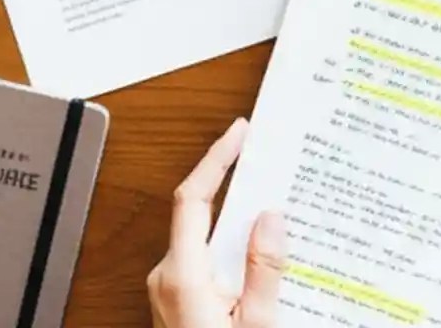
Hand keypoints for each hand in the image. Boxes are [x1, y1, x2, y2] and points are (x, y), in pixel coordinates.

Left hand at [149, 119, 286, 327]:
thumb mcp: (257, 324)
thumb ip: (264, 268)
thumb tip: (270, 216)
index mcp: (182, 276)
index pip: (193, 199)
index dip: (216, 158)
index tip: (240, 132)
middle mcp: (166, 277)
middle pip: (200, 214)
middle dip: (235, 185)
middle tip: (269, 160)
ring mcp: (167, 290)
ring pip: (203, 238)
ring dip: (236, 220)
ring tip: (274, 205)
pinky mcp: (176, 300)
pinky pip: (202, 259)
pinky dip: (230, 247)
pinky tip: (260, 250)